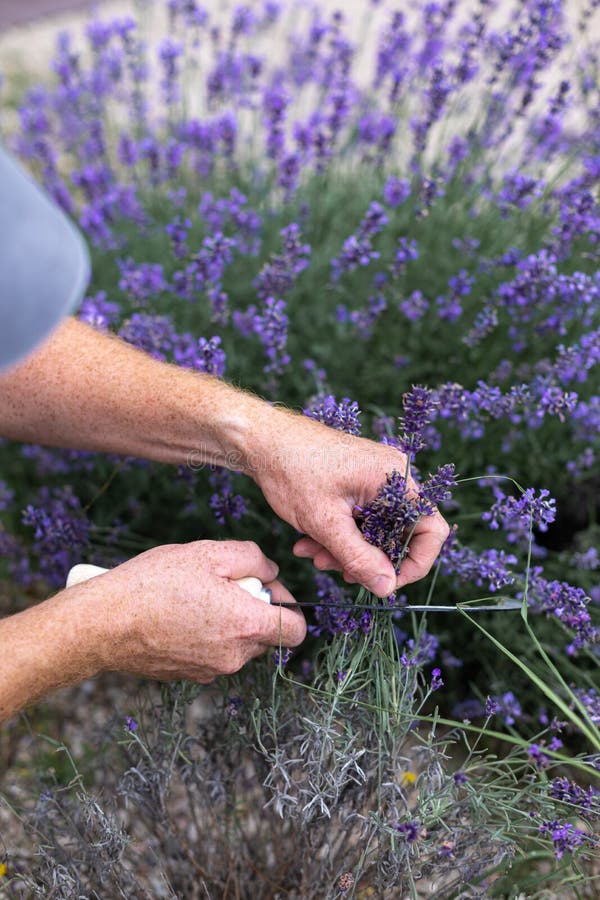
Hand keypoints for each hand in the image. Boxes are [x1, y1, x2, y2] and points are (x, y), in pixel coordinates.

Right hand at [93, 540, 305, 681]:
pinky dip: (206, 637)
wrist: (104, 622)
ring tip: (196, 598)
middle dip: (254, 609)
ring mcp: (211, 671)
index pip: (297, 631)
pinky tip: (179, 616)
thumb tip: (270, 572)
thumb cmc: (154, 584)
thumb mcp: (209, 552)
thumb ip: (253, 559)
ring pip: (238, 645)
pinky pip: (213, 655)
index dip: (289, 605)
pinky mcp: (189, 677)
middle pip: (266, 636)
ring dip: (229, 623)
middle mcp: (234, 656)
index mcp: (247, 625)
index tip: (266, 588)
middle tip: (223, 585)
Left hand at [248, 411, 449, 597]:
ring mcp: (375, 480)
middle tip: (336, 571)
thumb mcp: (325, 522)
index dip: (414, 563)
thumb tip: (387, 587)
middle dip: (367, 559)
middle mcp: (393, 477)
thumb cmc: (292, 470)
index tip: (385, 583)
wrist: (263, 440)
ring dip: (346, 550)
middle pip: (400, 535)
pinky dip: (338, 535)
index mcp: (396, 479)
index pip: (431, 530)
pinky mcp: (358, 483)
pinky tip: (308, 542)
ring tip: (312, 554)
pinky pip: (360, 519)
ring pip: (376, 531)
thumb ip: (358, 558)